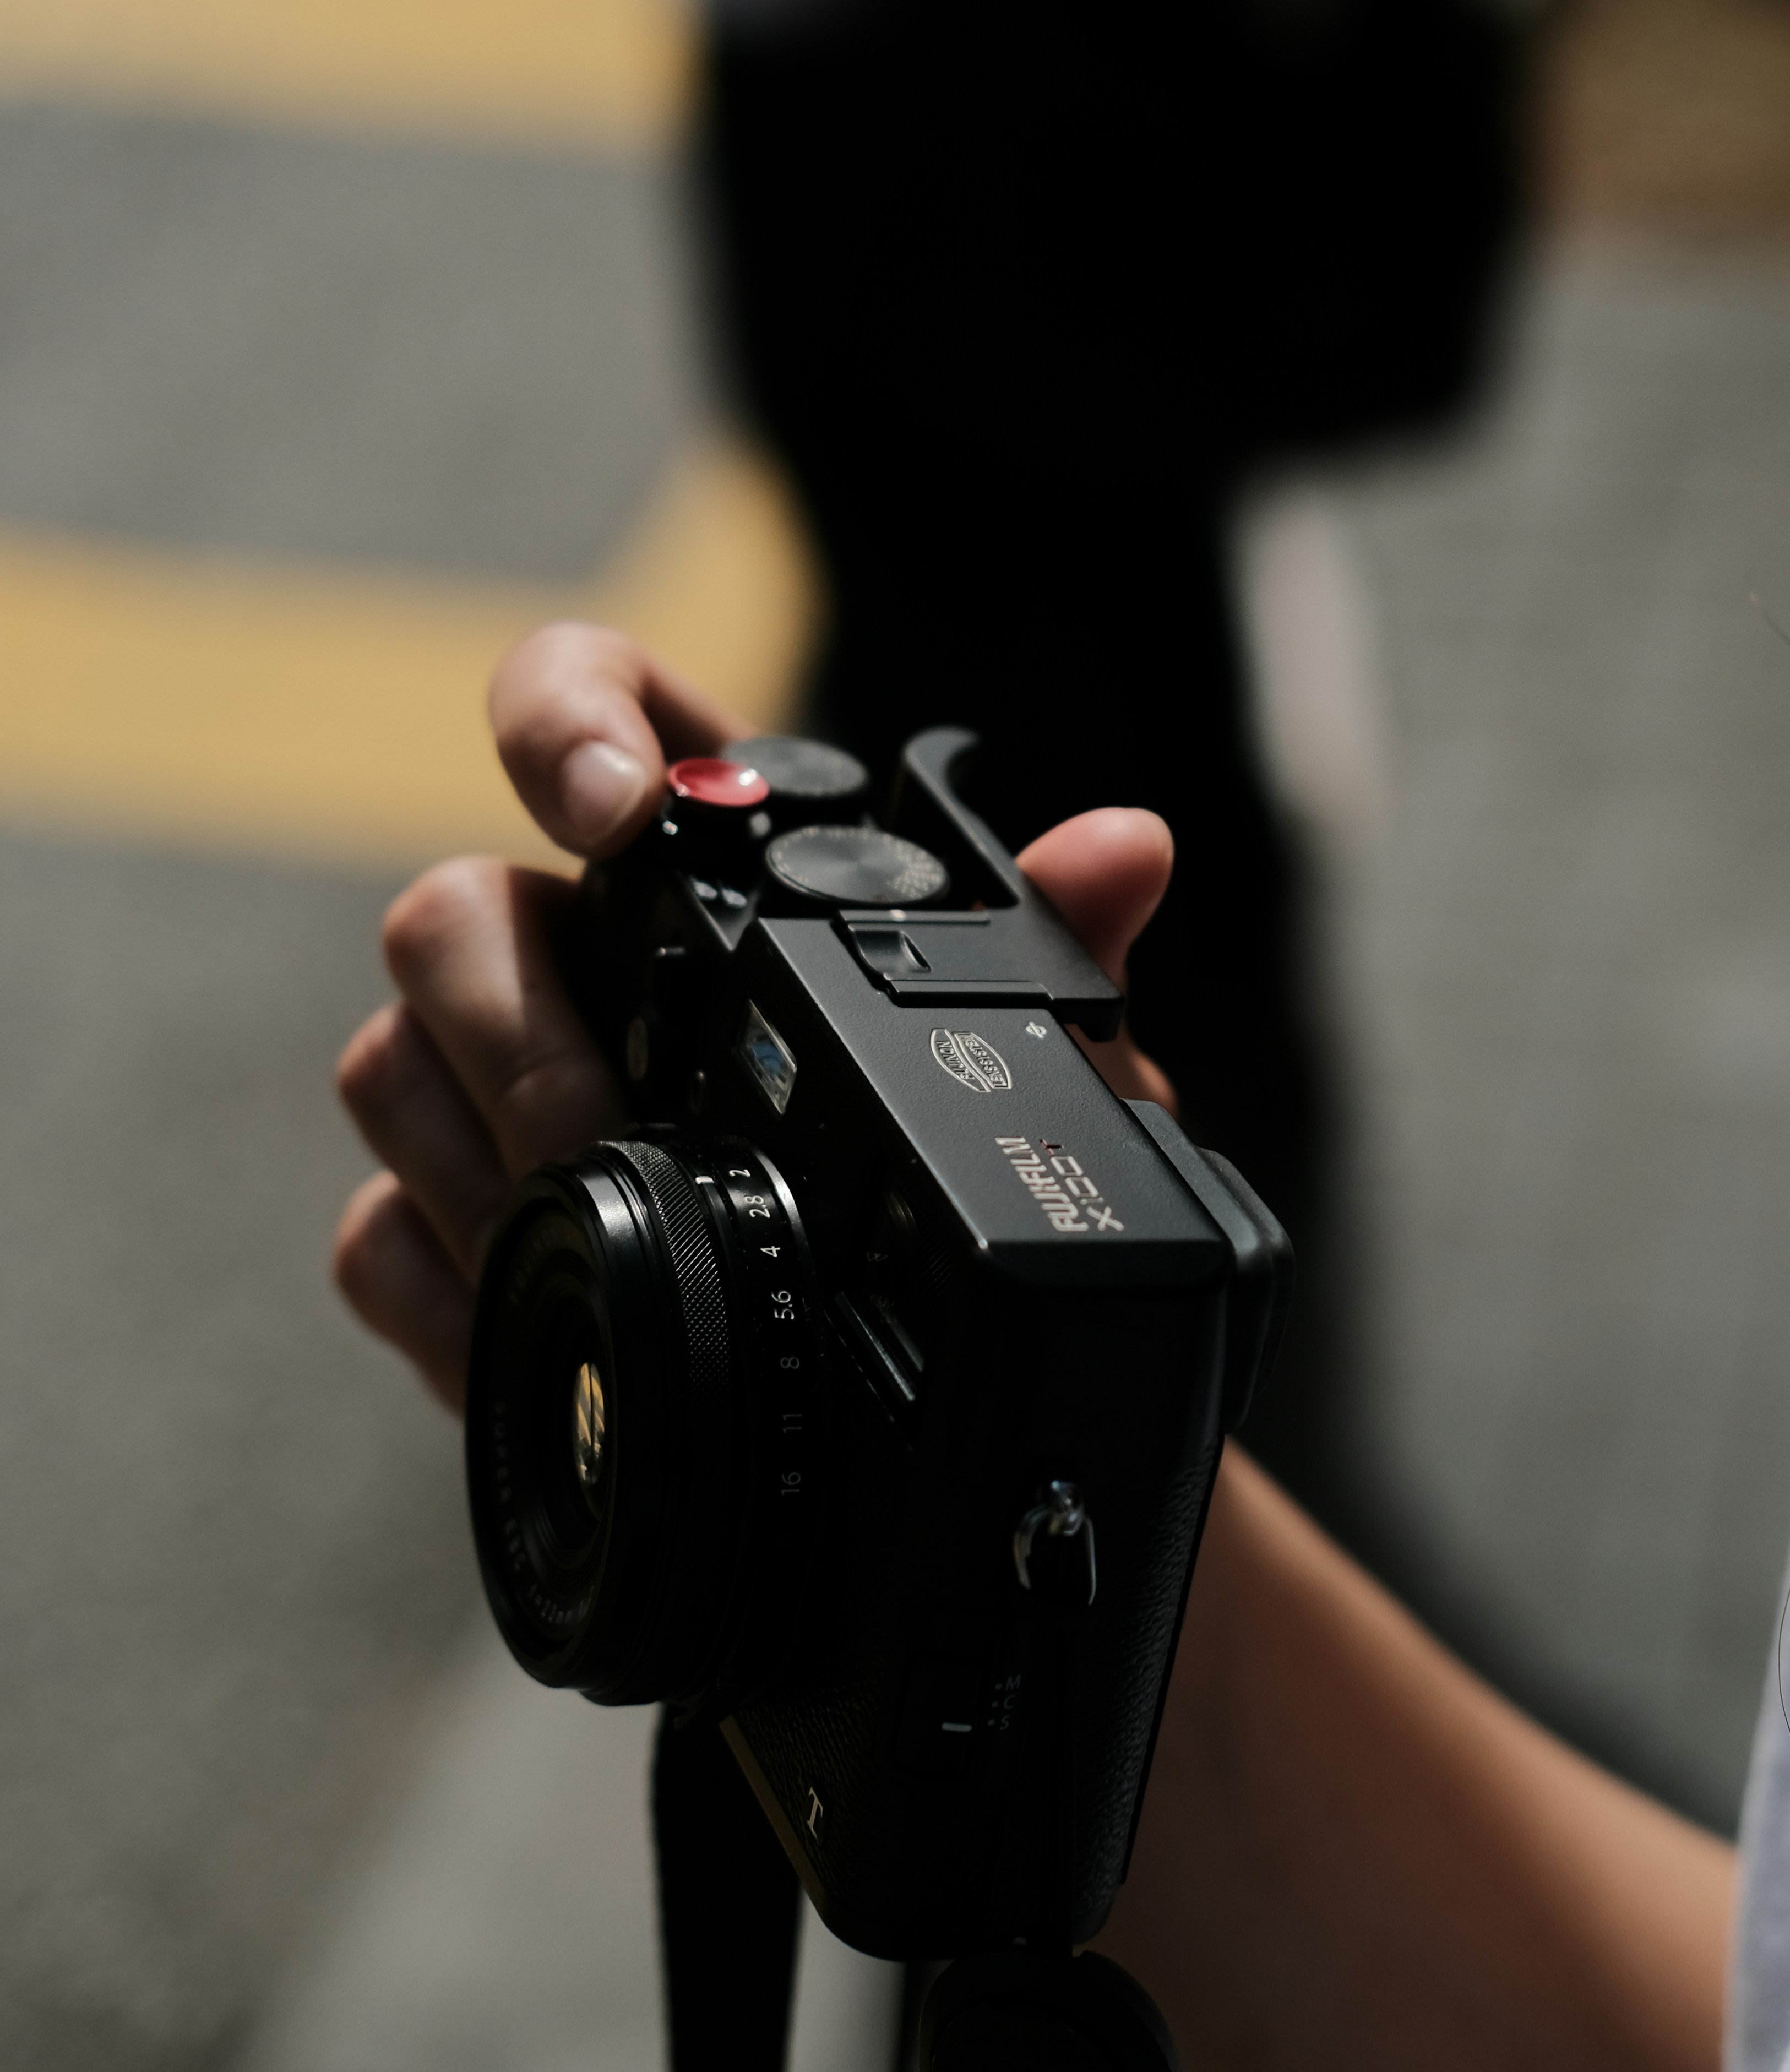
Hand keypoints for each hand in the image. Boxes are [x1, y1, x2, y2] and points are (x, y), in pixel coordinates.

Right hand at [333, 620, 1174, 1408]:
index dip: (561, 718)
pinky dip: (448, 1287)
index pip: (584, 702)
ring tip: (587, 1237)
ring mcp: (487, 1084)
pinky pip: (381, 1232)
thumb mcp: (1035, 1064)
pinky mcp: (446, 1220)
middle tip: (610, 1132)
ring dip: (479, 1159)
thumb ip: (1058, 950)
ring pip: (391, 1065)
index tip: (605, 802)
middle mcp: (571, 949)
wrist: (911, 1369)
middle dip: (520, 1028)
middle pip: (451, 911)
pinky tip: (525, 1329)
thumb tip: (1126, 851)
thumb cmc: (954, 1155)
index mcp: (704, 861)